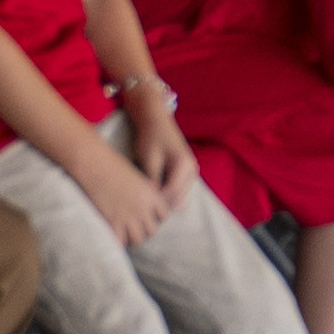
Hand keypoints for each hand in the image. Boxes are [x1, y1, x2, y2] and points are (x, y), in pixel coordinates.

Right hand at [66, 134, 177, 248]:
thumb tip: (147, 195)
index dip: (154, 219)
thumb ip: (144, 189)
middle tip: (132, 230)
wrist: (93, 162)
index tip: (144, 218)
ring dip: (131, 239)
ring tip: (122, 236)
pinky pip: (120, 241)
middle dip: (143, 231)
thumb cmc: (110, 164)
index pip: (163, 215)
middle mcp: (143, 207)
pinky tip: (111, 238)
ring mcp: (128, 215)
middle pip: (152, 230)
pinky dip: (117, 243)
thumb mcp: (134, 176)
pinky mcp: (112, 220)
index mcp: (151, 195)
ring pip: (138, 239)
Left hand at [124, 83, 200, 215]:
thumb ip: (152, 180)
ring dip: (165, 202)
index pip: (172, 195)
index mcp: (184, 166)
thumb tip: (151, 200)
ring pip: (179, 196)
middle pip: (178, 198)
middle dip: (162, 206)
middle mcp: (192, 171)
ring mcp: (191, 172)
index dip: (157, 205)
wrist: (155, 120)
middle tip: (143, 213)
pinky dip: (167, 195)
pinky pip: (178, 190)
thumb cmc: (150, 137)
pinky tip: (152, 196)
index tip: (141, 211)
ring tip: (146, 206)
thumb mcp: (148, 159)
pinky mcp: (186, 172)